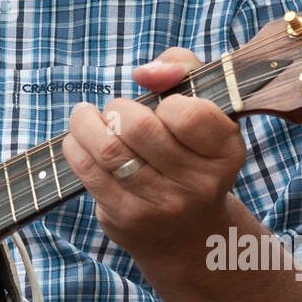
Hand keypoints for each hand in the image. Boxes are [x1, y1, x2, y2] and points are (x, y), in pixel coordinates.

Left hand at [62, 48, 247, 271]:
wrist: (188, 234)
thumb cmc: (189, 152)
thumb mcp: (203, 107)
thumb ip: (181, 67)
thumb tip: (145, 72)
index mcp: (226, 152)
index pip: (188, 114)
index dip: (166, 101)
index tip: (162, 106)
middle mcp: (199, 184)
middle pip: (138, 127)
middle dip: (117, 108)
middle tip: (116, 111)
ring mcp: (162, 206)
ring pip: (108, 149)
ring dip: (86, 123)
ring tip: (85, 118)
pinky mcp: (127, 218)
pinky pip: (88, 171)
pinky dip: (75, 146)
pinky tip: (79, 141)